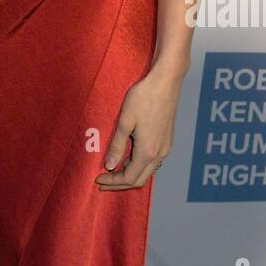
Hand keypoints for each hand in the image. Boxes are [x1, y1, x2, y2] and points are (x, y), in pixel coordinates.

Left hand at [95, 62, 185, 189]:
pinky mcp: (167, 140)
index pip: (129, 177)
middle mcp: (160, 154)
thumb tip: (109, 165)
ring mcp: (166, 148)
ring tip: (112, 172)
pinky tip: (128, 160)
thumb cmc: (143, 98)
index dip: (112, 181)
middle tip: (102, 181)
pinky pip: (152, 162)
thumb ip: (117, 146)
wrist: (165, 82)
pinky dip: (138, 166)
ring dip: (130, 175)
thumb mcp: (125, 122)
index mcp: (147, 151)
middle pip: (139, 179)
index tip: (97, 178)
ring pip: (147, 171)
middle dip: (120, 183)